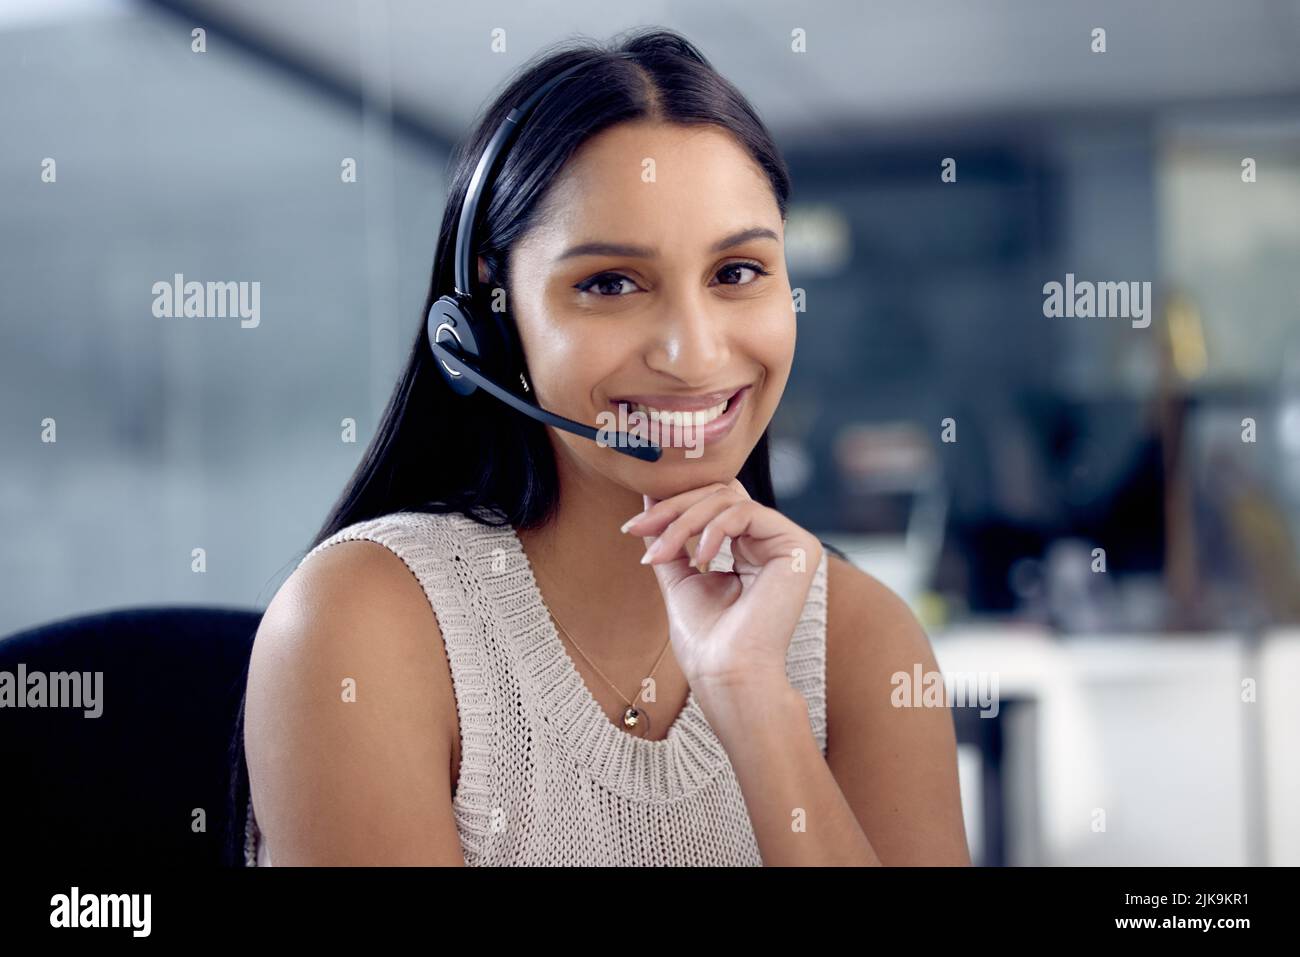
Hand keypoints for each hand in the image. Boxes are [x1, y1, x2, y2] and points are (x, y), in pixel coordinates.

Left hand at [621, 479, 823, 692]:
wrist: (726, 673)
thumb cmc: (706, 637)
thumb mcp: (679, 575)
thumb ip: (672, 536)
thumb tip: (650, 492)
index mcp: (750, 548)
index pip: (714, 503)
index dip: (675, 504)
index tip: (633, 526)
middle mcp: (772, 542)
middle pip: (719, 494)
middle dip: (673, 509)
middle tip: (638, 529)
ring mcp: (789, 543)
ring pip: (728, 500)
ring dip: (684, 521)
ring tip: (661, 553)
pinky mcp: (799, 547)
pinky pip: (747, 512)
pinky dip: (714, 529)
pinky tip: (700, 559)